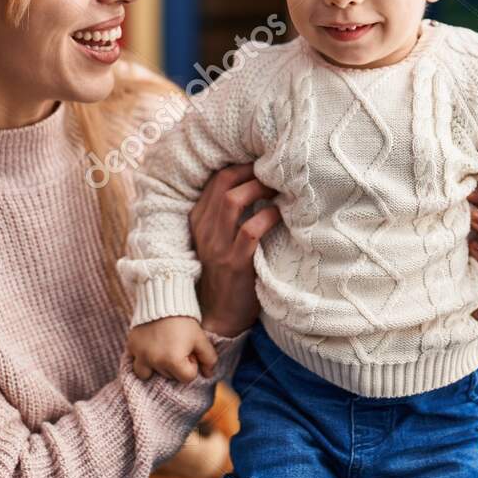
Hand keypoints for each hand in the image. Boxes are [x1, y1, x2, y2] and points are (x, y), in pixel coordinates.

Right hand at [127, 316, 216, 382]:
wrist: (163, 299)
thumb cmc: (184, 321)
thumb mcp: (201, 338)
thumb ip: (209, 358)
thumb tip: (208, 374)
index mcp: (173, 361)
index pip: (187, 377)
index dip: (192, 364)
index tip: (189, 349)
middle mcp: (154, 361)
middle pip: (169, 376)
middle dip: (175, 365)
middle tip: (177, 345)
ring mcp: (140, 355)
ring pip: (149, 373)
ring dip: (158, 366)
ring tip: (163, 350)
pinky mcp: (131, 347)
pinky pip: (135, 363)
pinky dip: (143, 360)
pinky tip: (150, 349)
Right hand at [190, 163, 280, 338]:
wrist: (218, 316)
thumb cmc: (223, 275)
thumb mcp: (216, 242)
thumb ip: (226, 217)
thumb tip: (254, 187)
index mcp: (197, 221)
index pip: (213, 180)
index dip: (239, 165)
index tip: (260, 161)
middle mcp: (203, 229)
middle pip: (223, 183)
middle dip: (251, 170)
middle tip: (274, 169)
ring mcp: (217, 246)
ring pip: (233, 201)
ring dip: (259, 188)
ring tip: (279, 187)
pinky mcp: (235, 264)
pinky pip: (250, 231)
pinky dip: (268, 216)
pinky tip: (280, 213)